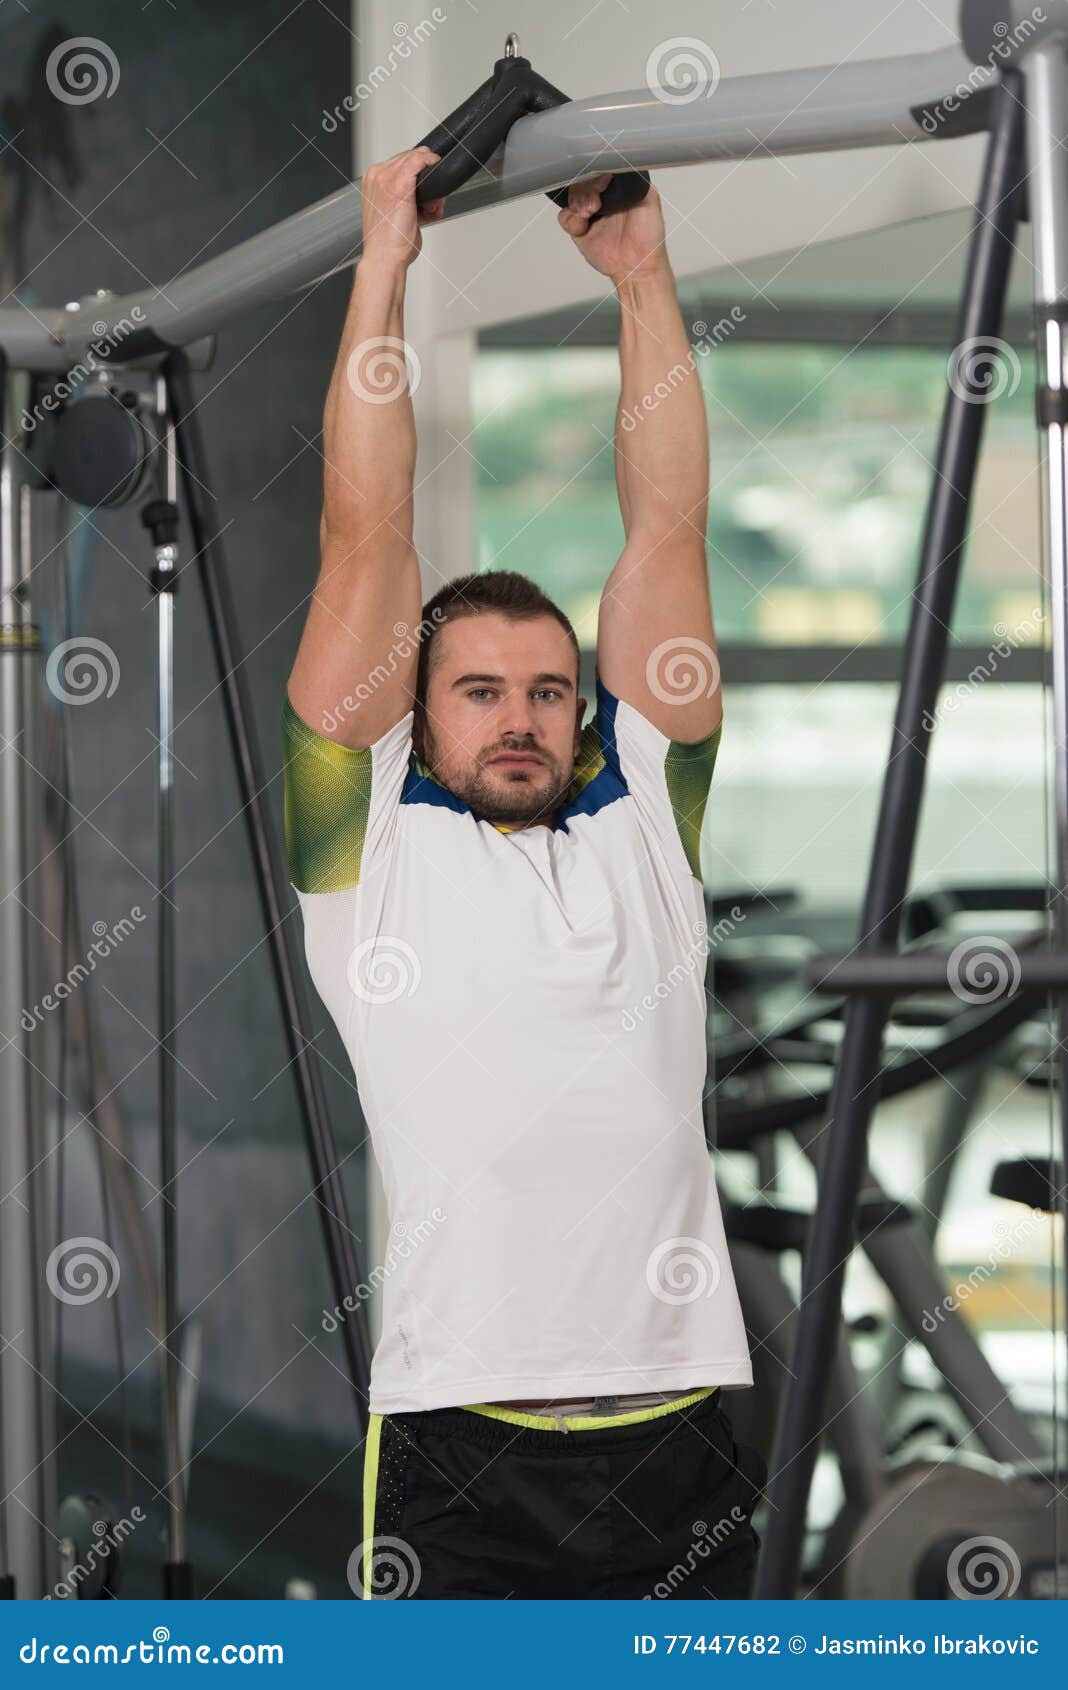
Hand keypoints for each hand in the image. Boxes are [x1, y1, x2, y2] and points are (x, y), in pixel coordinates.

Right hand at [360, 146, 445, 269]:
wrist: (384, 258)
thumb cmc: (389, 243)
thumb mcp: (394, 214)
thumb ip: (406, 199)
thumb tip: (426, 198)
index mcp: (373, 181)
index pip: (400, 162)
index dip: (418, 173)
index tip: (427, 190)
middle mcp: (377, 176)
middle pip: (409, 158)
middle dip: (425, 176)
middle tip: (431, 202)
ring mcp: (387, 178)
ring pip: (416, 159)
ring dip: (430, 178)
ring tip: (432, 206)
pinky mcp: (400, 184)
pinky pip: (419, 161)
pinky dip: (431, 164)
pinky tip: (436, 173)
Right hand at [557, 178, 670, 285]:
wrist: (637, 267)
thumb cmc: (649, 238)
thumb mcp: (650, 198)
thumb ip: (635, 178)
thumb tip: (618, 163)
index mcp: (617, 187)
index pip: (599, 168)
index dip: (596, 172)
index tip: (602, 182)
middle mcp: (603, 196)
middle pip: (582, 179)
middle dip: (585, 189)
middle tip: (595, 203)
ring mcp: (590, 212)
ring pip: (571, 195)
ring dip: (578, 203)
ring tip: (591, 213)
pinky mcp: (580, 229)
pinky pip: (565, 216)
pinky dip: (571, 220)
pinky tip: (584, 226)